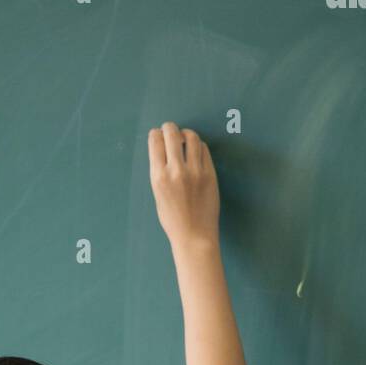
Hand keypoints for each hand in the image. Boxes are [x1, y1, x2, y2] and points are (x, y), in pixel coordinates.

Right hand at [148, 122, 219, 251]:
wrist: (194, 236)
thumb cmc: (173, 220)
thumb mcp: (158, 195)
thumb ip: (160, 172)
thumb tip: (163, 151)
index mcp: (158, 176)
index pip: (155, 141)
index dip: (156, 134)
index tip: (158, 135)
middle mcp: (176, 170)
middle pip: (172, 133)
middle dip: (170, 128)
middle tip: (171, 131)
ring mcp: (195, 171)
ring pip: (191, 137)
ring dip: (186, 134)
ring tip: (185, 140)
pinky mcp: (210, 174)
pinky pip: (204, 150)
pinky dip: (198, 146)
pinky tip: (196, 152)